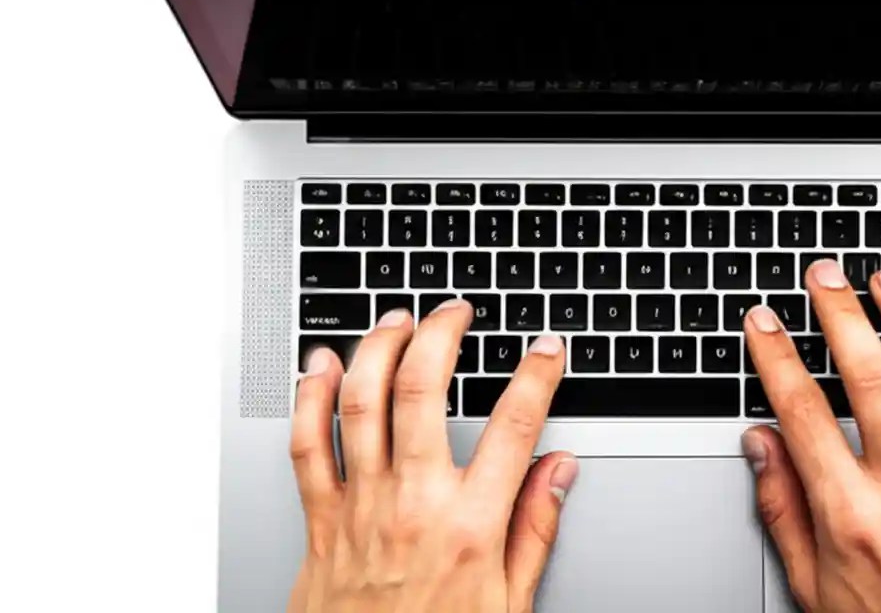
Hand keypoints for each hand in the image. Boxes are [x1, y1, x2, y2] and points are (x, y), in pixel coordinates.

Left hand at [288, 300, 576, 612]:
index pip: (514, 426)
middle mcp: (413, 505)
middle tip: (456, 312)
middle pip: (424, 390)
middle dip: (442, 333)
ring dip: (378, 347)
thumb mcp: (510, 602)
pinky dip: (310, 396)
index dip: (537, 375)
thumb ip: (535, 528)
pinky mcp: (320, 519)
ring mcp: (360, 507)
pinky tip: (323, 366)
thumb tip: (559, 471)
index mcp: (470, 526)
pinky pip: (306, 444)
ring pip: (361, 403)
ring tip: (398, 319)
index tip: (547, 350)